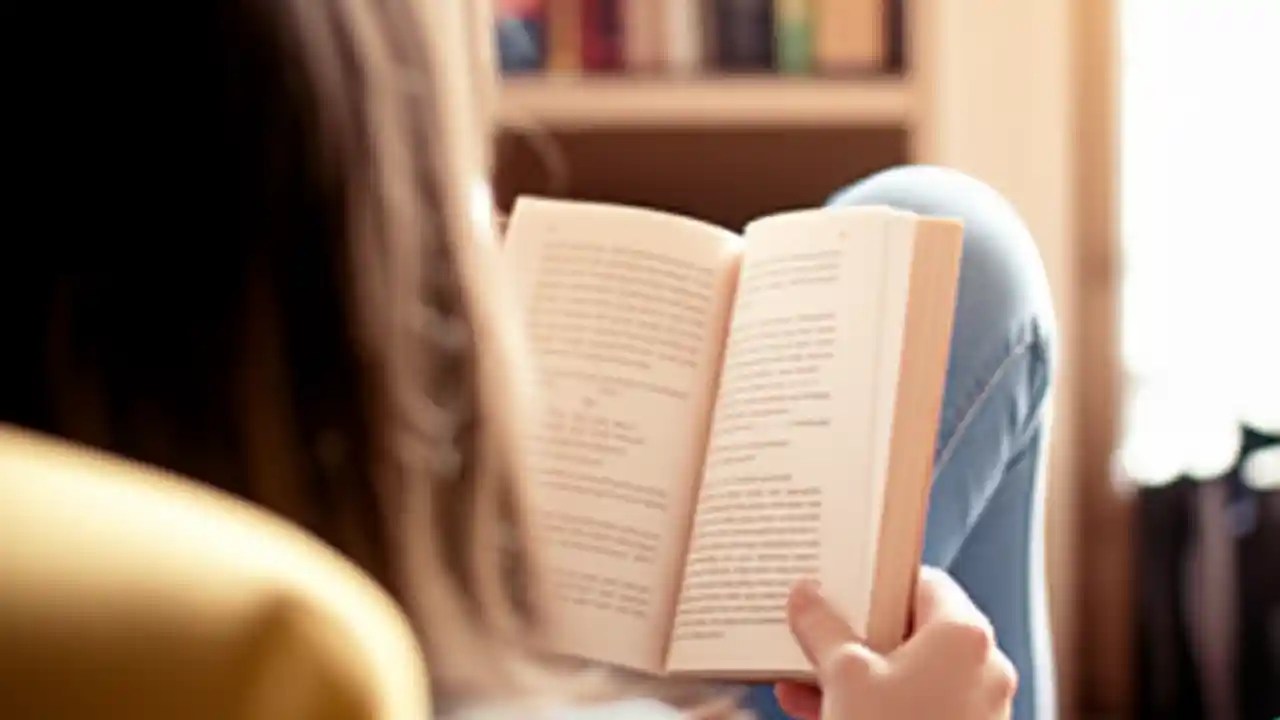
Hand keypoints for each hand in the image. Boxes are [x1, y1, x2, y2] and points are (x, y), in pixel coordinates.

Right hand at [775, 568, 1016, 719]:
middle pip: (912, 629)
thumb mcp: (843, 676)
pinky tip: (813, 708)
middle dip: (855, 631)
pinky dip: (870, 704)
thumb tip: (807, 593)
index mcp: (963, 634)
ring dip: (853, 672)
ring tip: (799, 672)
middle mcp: (982, 667)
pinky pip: (912, 708)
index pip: (922, 581)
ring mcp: (976, 710)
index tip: (839, 582)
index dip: (877, 579)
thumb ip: (822, 627)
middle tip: (814, 625)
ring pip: (907, 674)